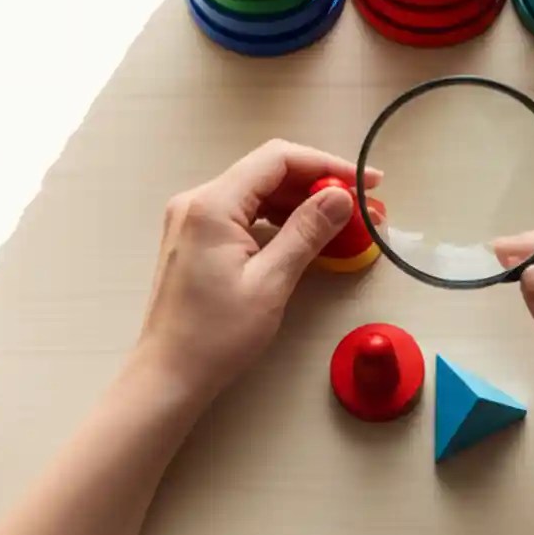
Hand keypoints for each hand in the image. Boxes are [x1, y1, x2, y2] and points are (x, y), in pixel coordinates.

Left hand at [140, 139, 380, 400]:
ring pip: (258, 191)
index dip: (327, 164)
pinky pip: (244, 212)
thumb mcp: (270, 282)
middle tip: (362, 204)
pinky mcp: (197, 237)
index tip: (365, 182)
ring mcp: (193, 218)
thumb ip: (307, 232)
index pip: (277, 159)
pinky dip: (278, 217)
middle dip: (318, 182)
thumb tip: (341, 196)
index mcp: (213, 205)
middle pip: (268, 171)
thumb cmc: (215, 336)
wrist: (168, 376)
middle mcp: (198, 201)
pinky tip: (306, 234)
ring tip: (342, 221)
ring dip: (301, 201)